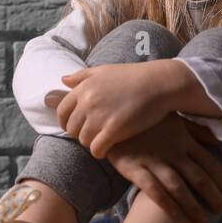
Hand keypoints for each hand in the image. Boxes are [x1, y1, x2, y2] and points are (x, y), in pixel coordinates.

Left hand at [52, 60, 176, 158]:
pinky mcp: (115, 130)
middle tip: (93, 134)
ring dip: (91, 143)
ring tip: (102, 140)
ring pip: (83, 140)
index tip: (76, 126)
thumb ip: (81, 76)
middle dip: (80, 133)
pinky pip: (97, 149)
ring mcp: (100, 116)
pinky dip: (99, 152)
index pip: (62, 112)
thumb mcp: (103, 70)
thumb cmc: (133, 76)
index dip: (66, 122)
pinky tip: (107, 149)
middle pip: (71, 128)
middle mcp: (88, 102)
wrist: (159, 83)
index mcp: (83, 88)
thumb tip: (63, 80)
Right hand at [106, 115, 221, 222]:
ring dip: (192, 205)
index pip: (209, 162)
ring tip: (202, 221)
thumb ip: (194, 131)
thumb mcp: (173, 120)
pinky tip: (175, 215)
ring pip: (178, 187)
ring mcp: (153, 161)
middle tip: (220, 210)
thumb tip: (216, 142)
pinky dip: (165, 203)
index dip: (219, 179)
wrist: (111, 119)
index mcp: (183, 141)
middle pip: (198, 178)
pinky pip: (152, 189)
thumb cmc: (145, 120)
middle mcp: (172, 152)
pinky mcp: (133, 168)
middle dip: (212, 196)